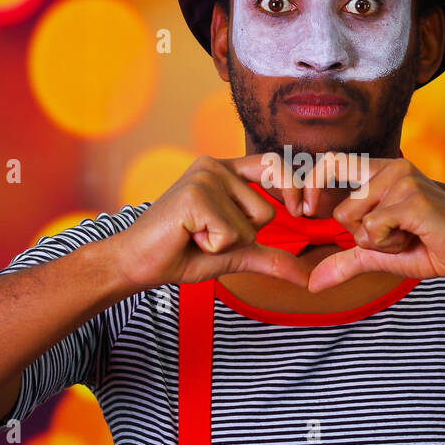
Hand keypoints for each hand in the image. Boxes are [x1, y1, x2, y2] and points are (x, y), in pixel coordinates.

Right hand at [113, 155, 309, 290]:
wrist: (137, 263)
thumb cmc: (182, 253)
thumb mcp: (235, 253)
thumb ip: (270, 257)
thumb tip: (307, 279)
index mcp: (226, 171)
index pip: (276, 165)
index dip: (294, 189)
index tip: (302, 211)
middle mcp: (215, 166)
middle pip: (267, 211)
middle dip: (242, 237)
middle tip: (206, 235)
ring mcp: (204, 177)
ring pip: (249, 226)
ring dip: (225, 244)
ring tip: (194, 235)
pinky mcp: (195, 195)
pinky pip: (230, 235)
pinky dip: (211, 247)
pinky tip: (186, 237)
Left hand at [304, 157, 444, 291]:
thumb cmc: (432, 247)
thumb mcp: (382, 253)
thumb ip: (346, 260)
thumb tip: (312, 283)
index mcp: (383, 171)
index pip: (331, 162)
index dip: (310, 185)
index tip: (306, 211)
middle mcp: (393, 167)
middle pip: (341, 209)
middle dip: (361, 237)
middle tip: (394, 237)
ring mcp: (404, 180)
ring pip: (355, 220)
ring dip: (378, 242)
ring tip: (409, 235)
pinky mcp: (413, 199)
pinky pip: (373, 229)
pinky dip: (390, 245)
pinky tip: (417, 238)